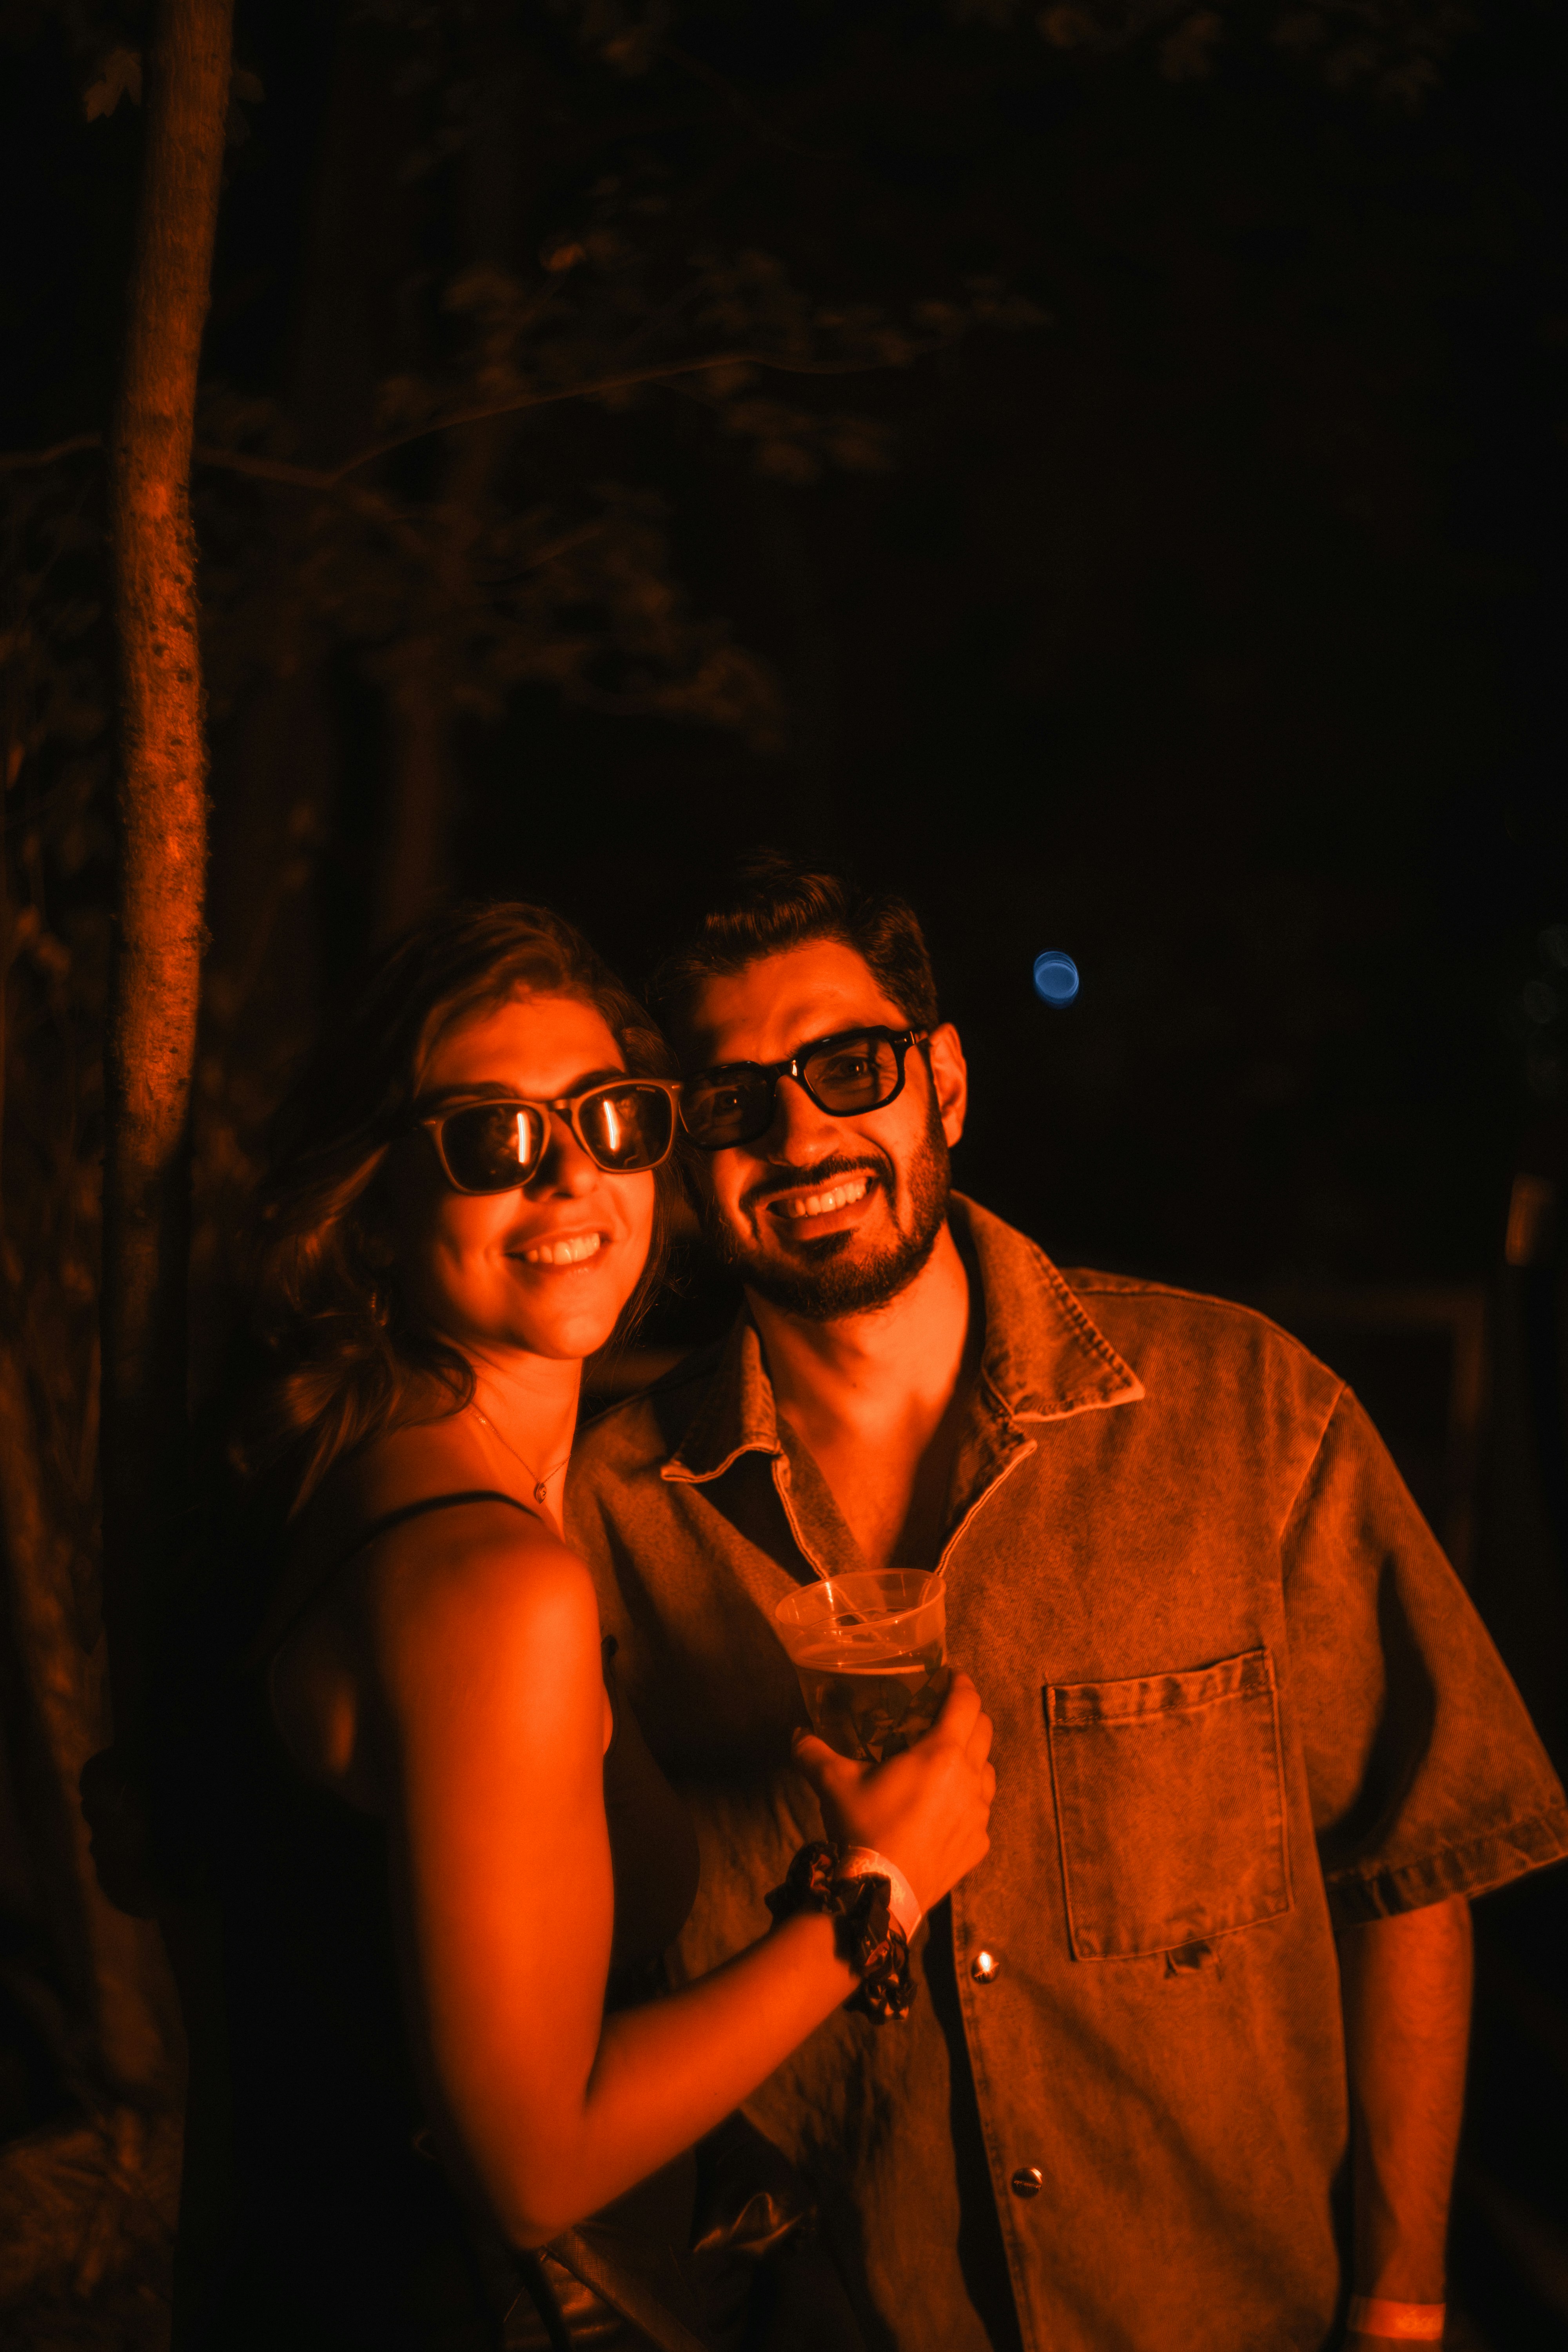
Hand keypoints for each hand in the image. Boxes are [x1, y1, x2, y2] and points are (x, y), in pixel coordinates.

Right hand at [790, 1670, 994, 1913]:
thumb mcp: (833, 1783)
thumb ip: (813, 1751)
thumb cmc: (863, 1828)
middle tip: (946, 1712)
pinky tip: (946, 1810)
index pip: (966, 1703)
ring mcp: (979, 1816)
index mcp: (941, 1753)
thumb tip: (797, 1734)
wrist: (879, 1895)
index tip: (951, 1676)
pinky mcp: (978, 1846)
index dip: (960, 1683)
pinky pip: (981, 1812)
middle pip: (984, 1730)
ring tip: (948, 1762)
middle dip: (969, 1714)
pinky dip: (969, 1801)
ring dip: (973, 1758)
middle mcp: (970, 1779)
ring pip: (987, 1771)